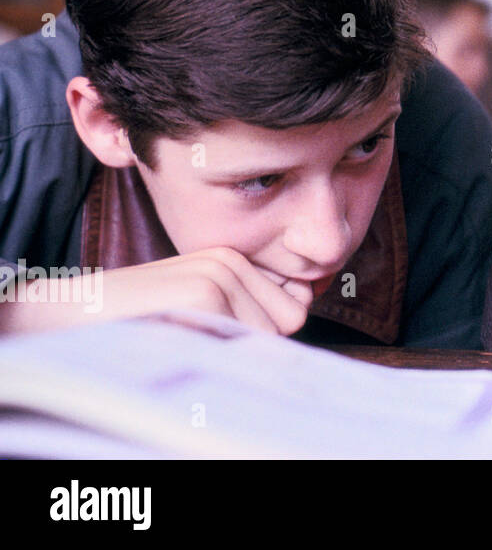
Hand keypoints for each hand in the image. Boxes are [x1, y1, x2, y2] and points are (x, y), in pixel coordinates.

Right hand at [0, 247, 310, 335]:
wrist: (74, 313)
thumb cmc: (136, 319)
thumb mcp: (195, 308)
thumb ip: (242, 311)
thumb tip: (295, 321)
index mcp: (232, 260)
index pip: (293, 303)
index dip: (276, 327)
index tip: (243, 337)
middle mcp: (231, 259)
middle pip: (289, 318)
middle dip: (262, 339)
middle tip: (210, 339)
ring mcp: (220, 273)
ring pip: (269, 333)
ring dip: (237, 349)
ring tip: (191, 338)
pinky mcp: (205, 291)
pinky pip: (245, 339)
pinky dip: (221, 353)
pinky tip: (184, 340)